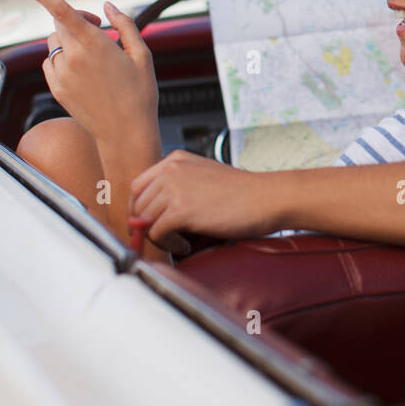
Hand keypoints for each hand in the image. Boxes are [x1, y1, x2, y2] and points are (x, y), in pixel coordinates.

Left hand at [18, 0, 158, 144]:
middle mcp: (73, 58)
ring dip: (68, 39)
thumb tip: (109, 6)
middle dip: (74, 17)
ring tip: (91, 52)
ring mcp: (62, 74)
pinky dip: (61, 58)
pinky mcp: (56, 88)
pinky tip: (81, 68)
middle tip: (96, 25)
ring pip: (54, 43)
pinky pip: (50, 63)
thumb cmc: (139, 93)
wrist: (126, 132)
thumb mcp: (142, 55)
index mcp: (95, 45)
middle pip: (59, 23)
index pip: (63, 11)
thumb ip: (125, 25)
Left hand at [128, 149, 275, 253]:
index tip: (146, 224)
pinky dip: (169, 245)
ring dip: (160, 237)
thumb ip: (178, 188)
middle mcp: (171, 170)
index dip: (139, 209)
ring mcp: (174, 188)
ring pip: (144, 220)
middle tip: (166, 238)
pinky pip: (157, 233)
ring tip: (182, 242)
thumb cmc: (244, 192)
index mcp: (176, 160)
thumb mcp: (204, 178)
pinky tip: (187, 245)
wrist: (267, 198)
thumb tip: (153, 214)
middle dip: (147, 226)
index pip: (138, 186)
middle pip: (138, 204)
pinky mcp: (181, 209)